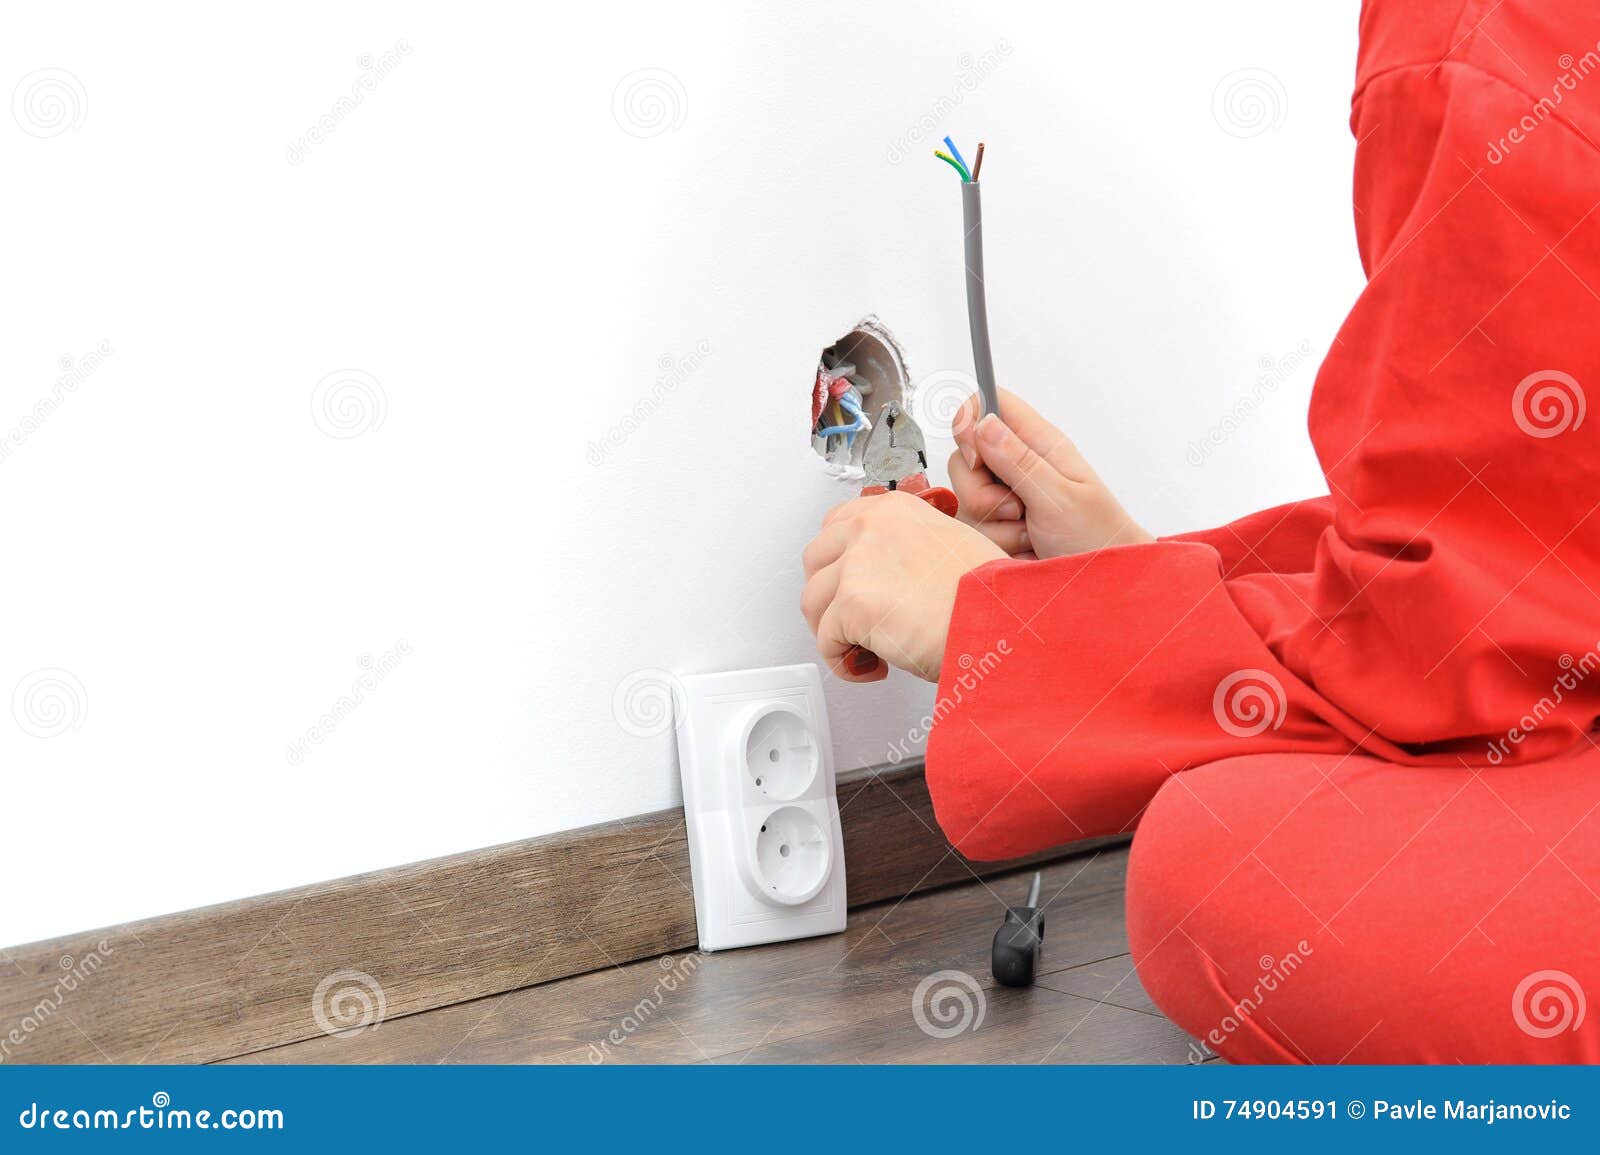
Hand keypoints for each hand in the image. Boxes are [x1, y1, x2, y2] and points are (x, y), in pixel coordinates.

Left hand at [801, 491, 1005, 682]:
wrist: (998, 623)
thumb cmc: (987, 596)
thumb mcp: (949, 547)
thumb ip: (908, 549)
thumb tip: (888, 577)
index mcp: (894, 510)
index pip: (836, 525)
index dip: (837, 563)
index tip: (846, 584)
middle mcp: (871, 528)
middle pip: (815, 560)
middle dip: (827, 596)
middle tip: (850, 622)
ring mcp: (857, 563)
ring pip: (813, 601)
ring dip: (833, 631)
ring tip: (865, 649)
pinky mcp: (852, 603)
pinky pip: (826, 641)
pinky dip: (844, 662)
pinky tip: (874, 667)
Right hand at [946, 387, 1152, 558]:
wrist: (1103, 583)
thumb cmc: (1097, 537)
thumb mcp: (1059, 497)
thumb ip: (1019, 461)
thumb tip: (984, 423)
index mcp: (1040, 444)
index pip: (990, 404)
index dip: (970, 421)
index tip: (976, 456)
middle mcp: (1019, 465)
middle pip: (965, 457)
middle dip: (980, 489)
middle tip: (1017, 509)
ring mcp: (1005, 496)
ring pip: (966, 497)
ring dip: (993, 523)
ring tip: (1029, 533)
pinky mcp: (997, 526)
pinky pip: (972, 528)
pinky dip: (994, 543)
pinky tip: (1023, 547)